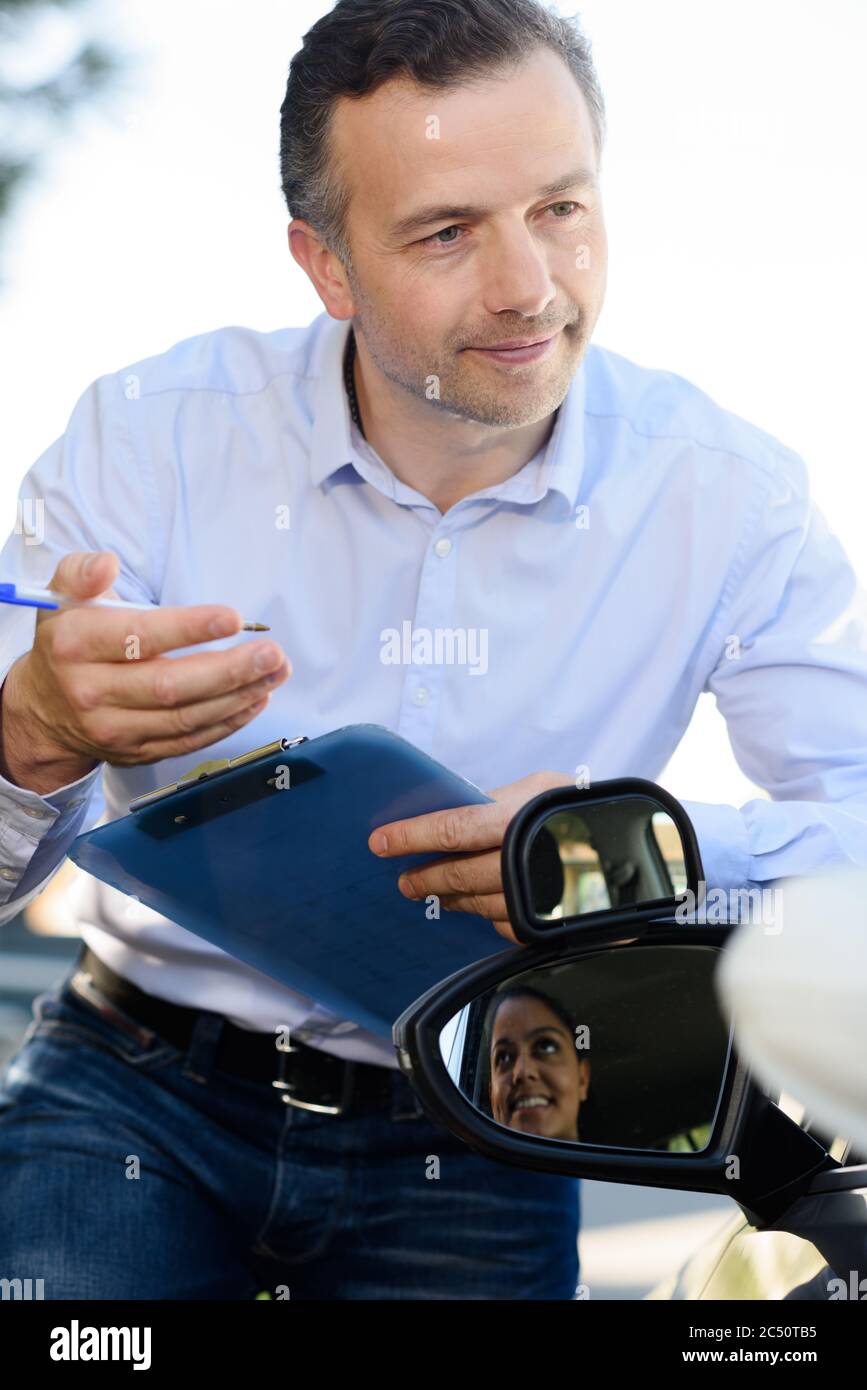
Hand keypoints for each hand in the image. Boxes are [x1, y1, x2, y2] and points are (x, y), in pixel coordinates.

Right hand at [1, 549, 290, 782]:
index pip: (137, 637)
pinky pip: (189, 741)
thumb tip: (108, 564)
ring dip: (238, 696)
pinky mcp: (136, 752)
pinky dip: (227, 722)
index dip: (188, 628)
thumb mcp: (60, 597)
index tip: (232, 618)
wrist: (44, 709)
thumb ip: (83, 572)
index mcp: (76, 646)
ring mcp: (115, 728)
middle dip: (229, 670)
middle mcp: (92, 692)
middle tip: (271, 653)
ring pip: (185, 718)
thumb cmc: (68, 641)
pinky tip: (255, 699)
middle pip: (169, 685)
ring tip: (275, 672)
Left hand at [368, 770, 574, 943]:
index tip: (381, 842)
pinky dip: (485, 915)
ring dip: (449, 897)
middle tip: (403, 879)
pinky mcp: (546, 926)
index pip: (452, 828)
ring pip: (476, 903)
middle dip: (423, 876)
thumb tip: (451, 812)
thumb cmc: (586, 810)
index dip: (411, 836)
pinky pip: (501, 927)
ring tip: (432, 890)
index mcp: (521, 817)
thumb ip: (496, 801)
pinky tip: (475, 905)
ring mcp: (536, 897)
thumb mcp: (544, 788)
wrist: (644, 851)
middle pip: (458, 873)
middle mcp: (527, 860)